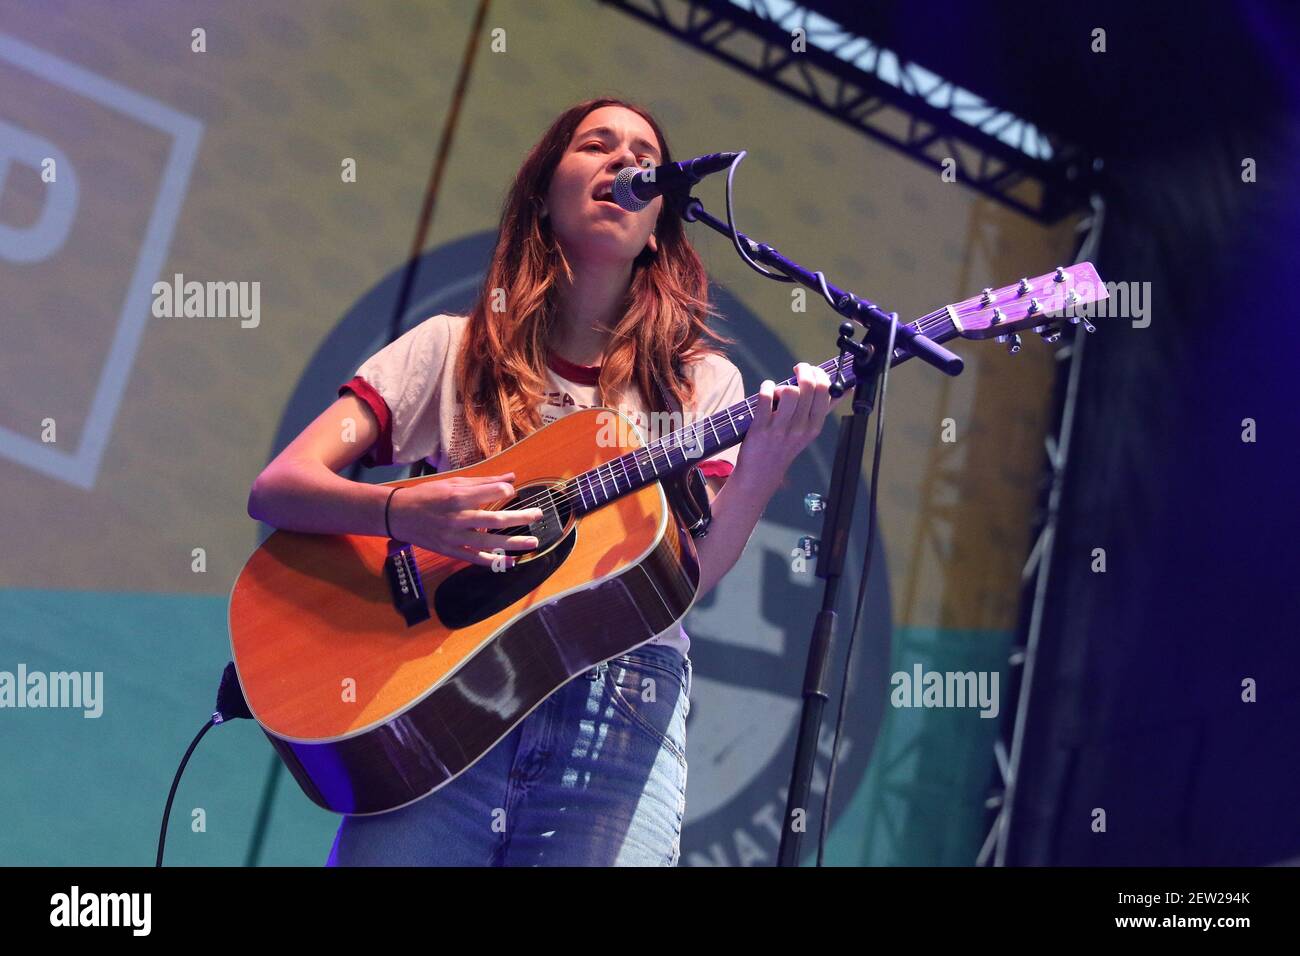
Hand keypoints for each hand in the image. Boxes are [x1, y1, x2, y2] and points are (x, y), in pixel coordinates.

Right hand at [387, 471, 543, 566]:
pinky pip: (476, 558)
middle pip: (495, 519)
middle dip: (520, 517)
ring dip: (513, 543)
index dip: (505, 490)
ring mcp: (454, 537)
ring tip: (533, 542)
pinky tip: (511, 561)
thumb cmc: (428, 495)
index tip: (511, 489)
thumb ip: (484, 482)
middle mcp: (457, 518)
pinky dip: (494, 561)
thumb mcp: (453, 483)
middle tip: (538, 515)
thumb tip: (511, 477)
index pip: (490, 493)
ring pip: (490, 542)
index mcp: (457, 497)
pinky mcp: (450, 551)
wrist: (398, 514)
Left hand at [735, 363, 846, 476]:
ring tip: (779, 391)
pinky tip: (766, 390)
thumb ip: (824, 409)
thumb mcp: (809, 431)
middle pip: (809, 387)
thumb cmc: (785, 447)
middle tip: (798, 368)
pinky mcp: (760, 428)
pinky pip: (766, 397)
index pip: (826, 392)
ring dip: (782, 385)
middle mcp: (800, 428)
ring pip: (789, 391)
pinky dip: (766, 387)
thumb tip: (847, 389)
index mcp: (814, 426)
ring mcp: (780, 429)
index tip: (813, 371)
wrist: (761, 472)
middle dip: (804, 370)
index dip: (820, 374)